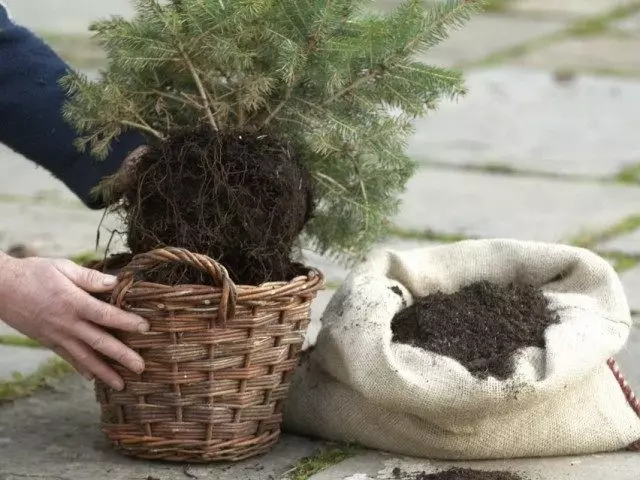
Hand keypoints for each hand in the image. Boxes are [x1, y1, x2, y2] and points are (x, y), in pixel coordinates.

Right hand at [0, 254, 148, 389]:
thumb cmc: (34, 273)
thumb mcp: (63, 267)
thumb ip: (90, 277)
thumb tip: (115, 282)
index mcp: (73, 302)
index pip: (106, 315)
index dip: (127, 322)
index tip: (146, 328)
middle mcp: (67, 323)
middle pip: (99, 342)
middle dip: (122, 356)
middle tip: (141, 367)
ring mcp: (57, 335)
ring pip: (84, 357)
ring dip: (104, 372)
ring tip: (122, 385)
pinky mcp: (48, 342)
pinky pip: (67, 358)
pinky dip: (81, 369)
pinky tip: (92, 378)